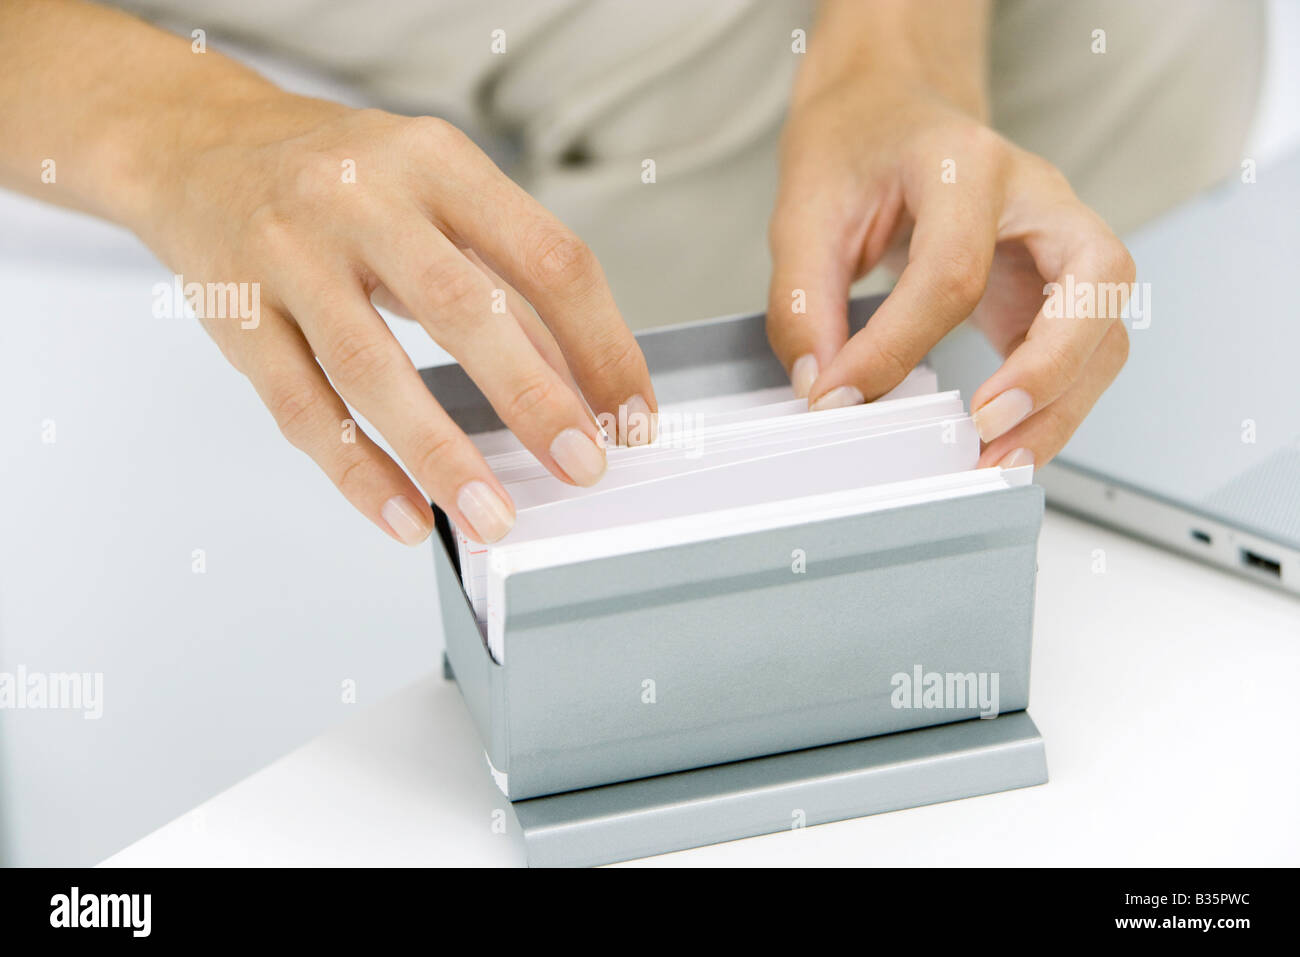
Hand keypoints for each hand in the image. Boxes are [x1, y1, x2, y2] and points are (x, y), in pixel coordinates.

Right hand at [143, 97, 656, 544]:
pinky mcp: (236, 313)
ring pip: (373, 370)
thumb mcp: (436, 194)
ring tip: (493, 517)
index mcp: (437, 162)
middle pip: (462, 308)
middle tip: (582, 466)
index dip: (602, 343)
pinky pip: (303, 408)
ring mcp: (290, 255)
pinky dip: (359, 472)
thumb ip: (507, 281)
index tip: (632, 415)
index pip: (546, 256)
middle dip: (533, 398)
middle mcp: (362, 199)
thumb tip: (582, 384)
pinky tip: (407, 516)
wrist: (198, 147)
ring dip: (442, 455)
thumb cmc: (340, 177)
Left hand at [766, 77, 1133, 468]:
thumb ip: (805, 302)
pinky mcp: (1056, 282)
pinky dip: (1057, 404)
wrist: (889, 109)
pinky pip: (1085, 349)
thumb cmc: (857, 145)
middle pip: (1095, 280)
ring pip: (1108, 327)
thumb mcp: (804, 211)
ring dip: (1065, 405)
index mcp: (965, 161)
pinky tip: (1007, 441)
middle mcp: (1036, 193)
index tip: (840, 399)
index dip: (895, 348)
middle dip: (1050, 369)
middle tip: (986, 430)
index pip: (951, 269)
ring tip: (999, 463)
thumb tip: (820, 389)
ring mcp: (1059, 236)